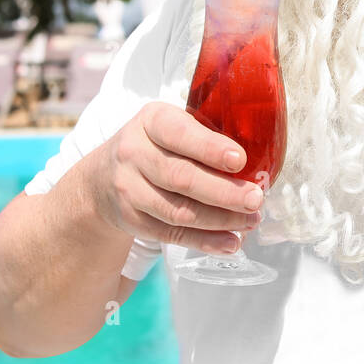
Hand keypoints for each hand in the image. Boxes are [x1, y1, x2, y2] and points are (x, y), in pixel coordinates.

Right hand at [88, 101, 264, 253]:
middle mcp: (134, 153)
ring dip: (220, 220)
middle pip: (182, 178)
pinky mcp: (133, 220)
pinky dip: (205, 241)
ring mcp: (130, 189)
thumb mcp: (172, 124)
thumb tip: (261, 156)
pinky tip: (231, 242)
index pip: (179, 133)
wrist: (102, 177)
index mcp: (151, 121)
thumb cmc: (156, 145)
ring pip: (179, 211)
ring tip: (251, 221)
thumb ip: (205, 134)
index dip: (210, 148)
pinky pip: (173, 234)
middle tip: (256, 199)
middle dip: (224, 192)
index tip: (240, 160)